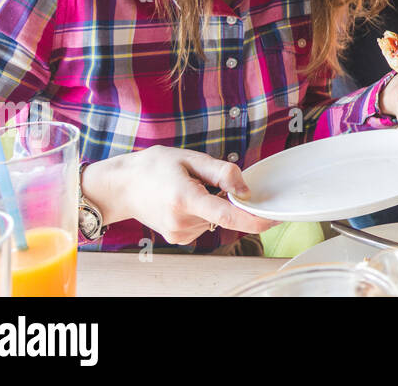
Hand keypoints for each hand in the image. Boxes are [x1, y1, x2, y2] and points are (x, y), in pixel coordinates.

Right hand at [82, 146, 278, 244]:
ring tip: (187, 188)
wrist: (122, 186)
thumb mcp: (190, 159)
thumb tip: (246, 190)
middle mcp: (182, 222)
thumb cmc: (154, 167)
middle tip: (204, 179)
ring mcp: (179, 234)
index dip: (255, 219)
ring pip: (215, 219)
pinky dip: (204, 212)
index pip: (227, 216)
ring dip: (213, 204)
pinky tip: (185, 200)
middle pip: (224, 214)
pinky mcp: (178, 238)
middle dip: (227, 198)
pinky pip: (205, 224)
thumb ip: (221, 172)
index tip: (275, 218)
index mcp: (185, 199)